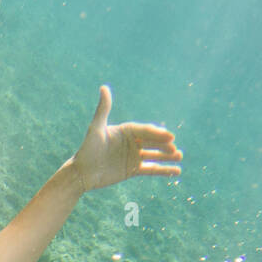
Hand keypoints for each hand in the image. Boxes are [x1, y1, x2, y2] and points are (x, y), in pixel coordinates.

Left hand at [67, 85, 181, 195]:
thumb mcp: (96, 129)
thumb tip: (104, 87)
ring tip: (179, 157)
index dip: (157, 134)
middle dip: (164, 145)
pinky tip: (176, 171)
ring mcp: (133, 156)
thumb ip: (103, 109)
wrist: (81, 173)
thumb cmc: (87, 149)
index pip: (145, 131)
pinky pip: (151, 169)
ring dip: (167, 157)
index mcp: (126, 130)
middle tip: (175, 149)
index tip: (169, 137)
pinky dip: (163, 170)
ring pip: (154, 155)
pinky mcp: (133, 170)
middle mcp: (132, 142)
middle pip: (152, 142)